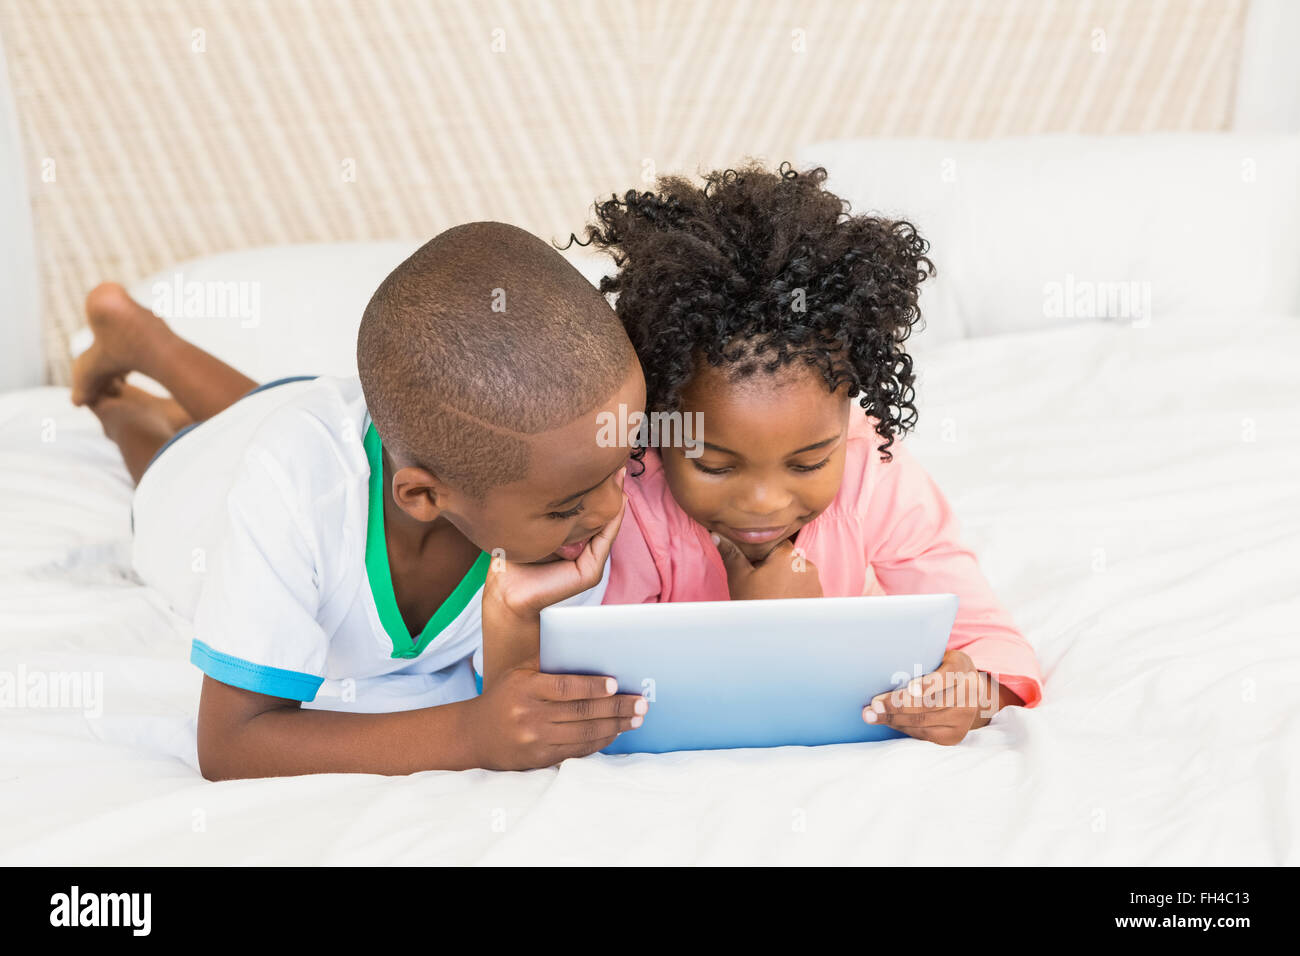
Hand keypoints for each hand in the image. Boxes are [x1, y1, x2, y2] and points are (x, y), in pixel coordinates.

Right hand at [469, 667, 647, 769]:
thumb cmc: (504, 696)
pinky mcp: (539, 759)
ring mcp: (535, 740)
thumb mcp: (520, 674)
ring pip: (584, 733)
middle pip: (582, 712)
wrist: (474, 734)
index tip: (616, 683)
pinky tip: (615, 733)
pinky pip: (576, 750)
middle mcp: (530, 715)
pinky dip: (600, 741)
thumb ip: (550, 667)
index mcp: (526, 687)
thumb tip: (594, 657)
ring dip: (615, 726)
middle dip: (617, 708)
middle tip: (641, 703)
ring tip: (636, 719)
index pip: (566, 687)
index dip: (594, 686)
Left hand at [481, 469, 625, 681]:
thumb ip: (545, 505)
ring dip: (616, 498)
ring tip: (619, 472)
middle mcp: (585, 545)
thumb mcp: (530, 522)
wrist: (506, 591)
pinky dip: (612, 521)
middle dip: (610, 484)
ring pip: (609, 523)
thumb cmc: (512, 556)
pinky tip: (616, 500)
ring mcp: (591, 559)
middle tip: (615, 456)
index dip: (596, 481)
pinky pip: (604, 540)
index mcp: (573, 535)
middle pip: (604, 510)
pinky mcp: (590, 571)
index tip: (599, 454)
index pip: (590, 505)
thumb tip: (552, 470)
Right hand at [712, 534, 822, 599]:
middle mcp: (805, 564)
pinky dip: (796, 592)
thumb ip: (731, 553)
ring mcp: (815, 581)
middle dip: (776, 567)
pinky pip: (806, 587)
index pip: (775, 543)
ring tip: (772, 596)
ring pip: (796, 572)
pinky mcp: (819, 596)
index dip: (763, 555)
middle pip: (787, 558)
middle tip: (761, 584)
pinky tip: (783, 602)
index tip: (755, 568)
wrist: (774, 638)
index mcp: (786, 554)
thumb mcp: (739, 577)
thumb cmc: (755, 605)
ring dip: (787, 579)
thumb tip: (717, 535)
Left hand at [862, 649, 999, 744]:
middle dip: (898, 705)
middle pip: (929, 703)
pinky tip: (887, 721)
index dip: (927, 685)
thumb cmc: (939, 667)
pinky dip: (902, 727)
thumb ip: (919, 660)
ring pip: (923, 721)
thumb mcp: (936, 656)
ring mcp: (963, 718)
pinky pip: (923, 734)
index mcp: (961, 667)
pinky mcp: (954, 735)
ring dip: (893, 719)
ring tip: (871, 715)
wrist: (968, 690)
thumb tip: (882, 667)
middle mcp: (967, 694)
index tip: (909, 688)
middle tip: (874, 704)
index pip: (944, 677)